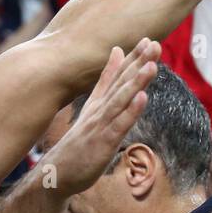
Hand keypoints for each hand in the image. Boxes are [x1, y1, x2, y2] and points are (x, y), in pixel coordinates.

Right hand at [42, 41, 159, 194]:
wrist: (56, 173)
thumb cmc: (79, 143)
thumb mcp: (93, 110)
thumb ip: (105, 83)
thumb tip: (115, 54)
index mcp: (98, 103)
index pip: (118, 76)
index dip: (133, 58)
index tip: (149, 39)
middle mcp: (99, 110)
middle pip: (121, 83)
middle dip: (138, 63)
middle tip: (154, 43)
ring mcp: (100, 125)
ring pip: (121, 100)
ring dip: (136, 82)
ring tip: (151, 65)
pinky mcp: (103, 143)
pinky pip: (119, 126)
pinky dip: (131, 111)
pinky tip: (142, 98)